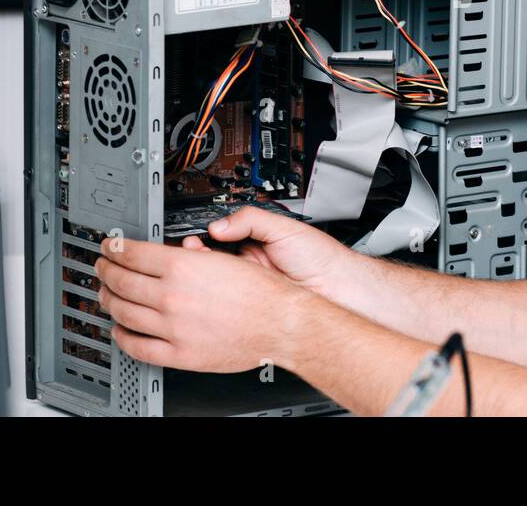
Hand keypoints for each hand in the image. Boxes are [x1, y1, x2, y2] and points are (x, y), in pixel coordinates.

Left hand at [96, 237, 310, 373]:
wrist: (283, 324)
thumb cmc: (262, 293)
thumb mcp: (225, 258)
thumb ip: (194, 255)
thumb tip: (177, 251)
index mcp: (183, 268)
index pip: (132, 253)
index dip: (114, 247)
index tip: (109, 246)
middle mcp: (173, 296)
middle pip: (122, 281)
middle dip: (106, 270)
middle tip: (102, 266)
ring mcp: (173, 327)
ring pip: (124, 312)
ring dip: (108, 300)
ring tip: (105, 294)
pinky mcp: (179, 353)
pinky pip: (138, 346)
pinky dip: (122, 336)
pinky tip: (119, 329)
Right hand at [183, 206, 354, 296]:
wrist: (337, 289)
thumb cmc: (319, 257)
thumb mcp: (282, 228)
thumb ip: (250, 220)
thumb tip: (218, 225)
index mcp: (258, 240)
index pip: (223, 236)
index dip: (206, 236)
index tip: (190, 237)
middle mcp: (252, 263)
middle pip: (215, 260)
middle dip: (200, 258)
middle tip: (189, 255)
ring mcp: (252, 286)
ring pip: (218, 282)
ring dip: (206, 277)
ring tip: (197, 270)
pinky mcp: (253, 307)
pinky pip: (230, 301)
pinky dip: (218, 298)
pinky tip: (211, 292)